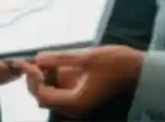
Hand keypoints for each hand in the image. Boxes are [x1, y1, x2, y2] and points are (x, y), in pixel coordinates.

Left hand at [21, 46, 144, 116]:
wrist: (135, 69)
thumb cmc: (114, 63)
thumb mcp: (85, 57)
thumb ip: (59, 59)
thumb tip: (38, 58)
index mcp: (76, 101)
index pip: (43, 95)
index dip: (33, 79)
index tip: (29, 61)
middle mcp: (74, 108)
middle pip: (43, 99)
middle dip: (34, 80)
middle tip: (32, 60)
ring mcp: (77, 104)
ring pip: (49, 97)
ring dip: (41, 80)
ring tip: (41, 61)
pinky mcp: (79, 97)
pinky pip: (58, 92)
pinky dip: (51, 80)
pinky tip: (52, 65)